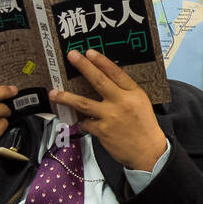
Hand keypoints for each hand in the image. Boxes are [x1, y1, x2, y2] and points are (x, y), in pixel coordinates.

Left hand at [50, 50, 167, 170]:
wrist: (148, 151)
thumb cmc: (144, 126)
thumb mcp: (141, 103)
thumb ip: (125, 93)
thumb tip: (104, 82)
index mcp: (133, 93)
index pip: (116, 73)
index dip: (101, 61)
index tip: (89, 52)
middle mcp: (121, 103)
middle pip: (98, 81)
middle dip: (84, 67)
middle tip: (72, 56)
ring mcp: (110, 117)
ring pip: (83, 103)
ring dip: (66, 97)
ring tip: (54, 93)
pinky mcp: (102, 131)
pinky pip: (86, 122)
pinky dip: (84, 121)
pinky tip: (84, 121)